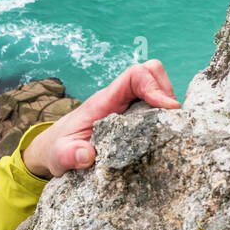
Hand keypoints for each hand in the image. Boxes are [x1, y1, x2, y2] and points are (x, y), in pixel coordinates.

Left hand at [21, 59, 180, 178]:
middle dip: (167, 92)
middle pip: (152, 74)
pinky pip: (156, 106)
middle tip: (173, 121)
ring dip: (169, 105)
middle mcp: (119, 98)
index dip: (153, 85)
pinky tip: (166, 135)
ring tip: (172, 128)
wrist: (56, 148)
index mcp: (104, 101)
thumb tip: (86, 156)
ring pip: (158, 88)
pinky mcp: (134, 117)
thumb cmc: (59, 149)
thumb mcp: (60, 155)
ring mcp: (128, 106)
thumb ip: (70, 155)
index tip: (167, 108)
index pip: (133, 76)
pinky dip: (166, 116)